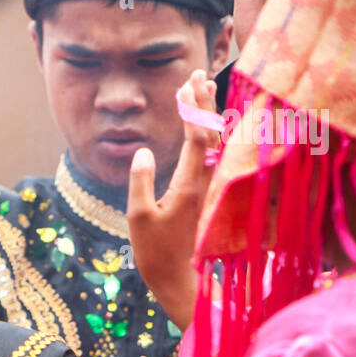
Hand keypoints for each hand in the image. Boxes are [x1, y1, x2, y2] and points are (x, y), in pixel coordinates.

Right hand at [127, 69, 216, 331]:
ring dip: (210, 116)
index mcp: (188, 185)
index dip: (191, 108)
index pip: (195, 136)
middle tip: (197, 75)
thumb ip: (141, 181)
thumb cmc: (156, 253)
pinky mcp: (210, 196)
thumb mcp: (138, 217)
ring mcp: (211, 190)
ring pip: (217, 144)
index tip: (184, 84)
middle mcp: (206, 183)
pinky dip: (213, 136)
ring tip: (205, 91)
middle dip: (203, 102)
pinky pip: (217, 158)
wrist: (181, 281)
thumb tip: (143, 150)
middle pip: (210, 133)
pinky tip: (210, 127)